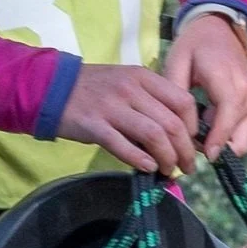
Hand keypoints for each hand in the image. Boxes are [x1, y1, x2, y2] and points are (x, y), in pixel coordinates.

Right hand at [56, 63, 199, 175]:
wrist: (53, 87)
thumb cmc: (94, 88)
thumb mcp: (127, 82)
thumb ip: (151, 101)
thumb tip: (177, 132)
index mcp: (143, 77)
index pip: (183, 101)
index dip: (193, 126)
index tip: (191, 143)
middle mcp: (131, 90)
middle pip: (171, 123)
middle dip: (184, 150)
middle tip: (186, 166)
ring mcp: (112, 107)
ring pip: (153, 135)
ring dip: (166, 158)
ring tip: (169, 170)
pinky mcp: (94, 126)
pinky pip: (123, 146)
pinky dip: (140, 160)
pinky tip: (148, 168)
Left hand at [165, 11, 246, 158]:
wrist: (220, 29)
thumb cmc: (194, 45)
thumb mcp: (177, 62)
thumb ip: (177, 95)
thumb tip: (182, 128)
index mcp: (226, 78)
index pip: (227, 115)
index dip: (218, 139)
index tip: (206, 156)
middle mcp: (246, 92)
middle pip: (237, 135)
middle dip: (215, 146)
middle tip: (188, 143)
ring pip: (242, 139)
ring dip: (220, 143)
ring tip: (195, 131)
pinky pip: (243, 133)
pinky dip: (226, 136)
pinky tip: (206, 125)